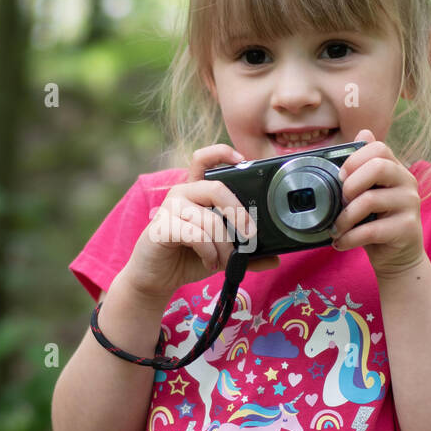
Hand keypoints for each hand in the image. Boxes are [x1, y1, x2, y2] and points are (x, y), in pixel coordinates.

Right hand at [119, 144, 279, 304]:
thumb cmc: (187, 258)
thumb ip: (245, 254)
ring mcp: (169, 209)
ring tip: (224, 260)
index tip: (243, 160)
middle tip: (249, 237)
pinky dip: (210, 253)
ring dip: (224, 245)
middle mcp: (182, 194)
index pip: (204, 158)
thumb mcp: (221, 253)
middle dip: (239, 214)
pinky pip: (196, 236)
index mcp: (196, 192)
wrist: (156, 278)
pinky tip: (209, 262)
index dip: (223, 152)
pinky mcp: (162, 227)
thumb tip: (274, 258)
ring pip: (210, 219)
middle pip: (217, 188)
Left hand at [329, 129, 425, 281]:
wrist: (397, 257)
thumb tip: (363, 132)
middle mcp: (407, 182)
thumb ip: (363, 167)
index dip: (354, 160)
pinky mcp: (408, 229)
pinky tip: (341, 243)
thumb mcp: (368, 192)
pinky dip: (349, 238)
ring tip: (336, 229)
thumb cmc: (377, 222)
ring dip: (344, 217)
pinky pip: (371, 230)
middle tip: (340, 201)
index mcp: (396, 169)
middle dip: (350, 184)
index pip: (379, 148)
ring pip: (370, 200)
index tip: (340, 178)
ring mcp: (410, 205)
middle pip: (379, 167)